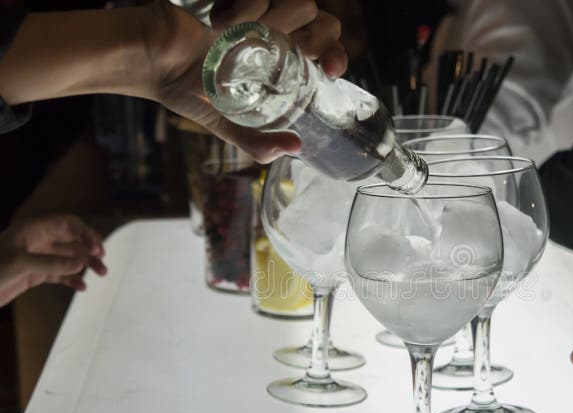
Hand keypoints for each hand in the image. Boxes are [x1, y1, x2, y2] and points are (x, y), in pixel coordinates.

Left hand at [0, 215, 106, 306]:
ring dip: (86, 265)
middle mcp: (38, 242)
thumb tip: (82, 263)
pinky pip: (60, 274)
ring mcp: (38, 258)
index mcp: (33, 230)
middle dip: (90, 249)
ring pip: (70, 257)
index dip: (86, 233)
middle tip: (103, 261)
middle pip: (73, 239)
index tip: (97, 249)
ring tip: (101, 274)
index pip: (68, 224)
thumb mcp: (20, 263)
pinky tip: (81, 287)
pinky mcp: (35, 274)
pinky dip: (72, 279)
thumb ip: (52, 262)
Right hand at [140, 0, 346, 162]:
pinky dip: (244, 8)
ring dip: (277, 21)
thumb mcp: (224, 121)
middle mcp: (270, 26)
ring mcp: (253, 7)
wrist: (147, 60)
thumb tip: (295, 149)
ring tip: (241, 37)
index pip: (324, 41)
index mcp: (275, 53)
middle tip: (301, 54)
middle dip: (319, 36)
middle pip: (319, 16)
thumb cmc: (182, 86)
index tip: (330, 71)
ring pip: (299, 1)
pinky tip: (217, 22)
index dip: (337, 52)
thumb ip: (255, 140)